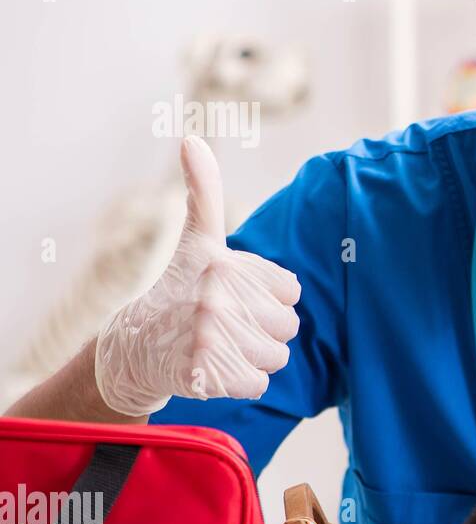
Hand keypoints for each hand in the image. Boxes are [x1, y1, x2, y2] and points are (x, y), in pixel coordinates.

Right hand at [94, 136, 301, 415]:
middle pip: (288, 327)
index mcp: (226, 264)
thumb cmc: (178, 290)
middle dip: (264, 332)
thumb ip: (203, 191)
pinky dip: (240, 383)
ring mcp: (209, 334)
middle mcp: (216, 296)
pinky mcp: (205, 371)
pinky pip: (258, 383)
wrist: (134, 346)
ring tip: (220, 345)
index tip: (235, 296)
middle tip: (227, 325)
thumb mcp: (198, 240)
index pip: (292, 293)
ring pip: (276, 357)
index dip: (269, 300)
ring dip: (253, 358)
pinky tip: (214, 368)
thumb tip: (191, 139)